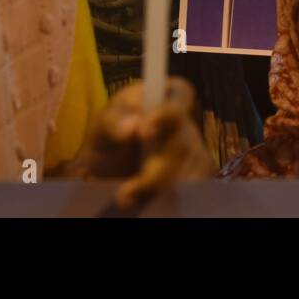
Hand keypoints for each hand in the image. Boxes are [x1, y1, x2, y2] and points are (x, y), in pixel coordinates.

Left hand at [75, 77, 214, 209]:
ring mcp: (194, 148)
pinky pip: (196, 187)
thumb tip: (133, 125)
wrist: (107, 172)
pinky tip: (148, 203)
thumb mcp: (101, 127)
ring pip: (191, 169)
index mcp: (163, 96)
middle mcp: (184, 120)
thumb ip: (114, 122)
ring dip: (161, 190)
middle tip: (126, 192)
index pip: (180, 94)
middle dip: (157, 170)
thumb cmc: (106, 139)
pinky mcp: (197, 174)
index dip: (166, 112)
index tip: (143, 132)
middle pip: (184, 142)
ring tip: (127, 200)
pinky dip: (172, 198)